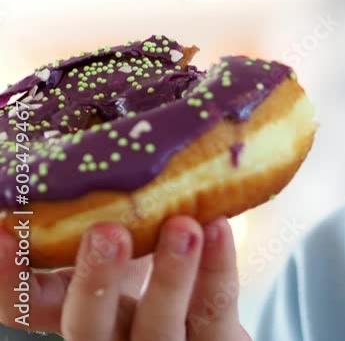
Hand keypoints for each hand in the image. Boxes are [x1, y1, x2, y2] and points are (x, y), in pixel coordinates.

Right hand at [0, 215, 250, 339]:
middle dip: (95, 281)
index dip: (10, 281)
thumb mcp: (124, 235)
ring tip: (184, 226)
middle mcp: (112, 336)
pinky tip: (217, 229)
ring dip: (171, 277)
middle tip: (107, 232)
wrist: (213, 315)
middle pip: (88, 326)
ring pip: (158, 326)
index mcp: (76, 310)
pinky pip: (214, 308)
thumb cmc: (154, 257)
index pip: (27, 307)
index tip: (3, 235)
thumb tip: (96, 130)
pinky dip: (216, 268)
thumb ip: (106, 207)